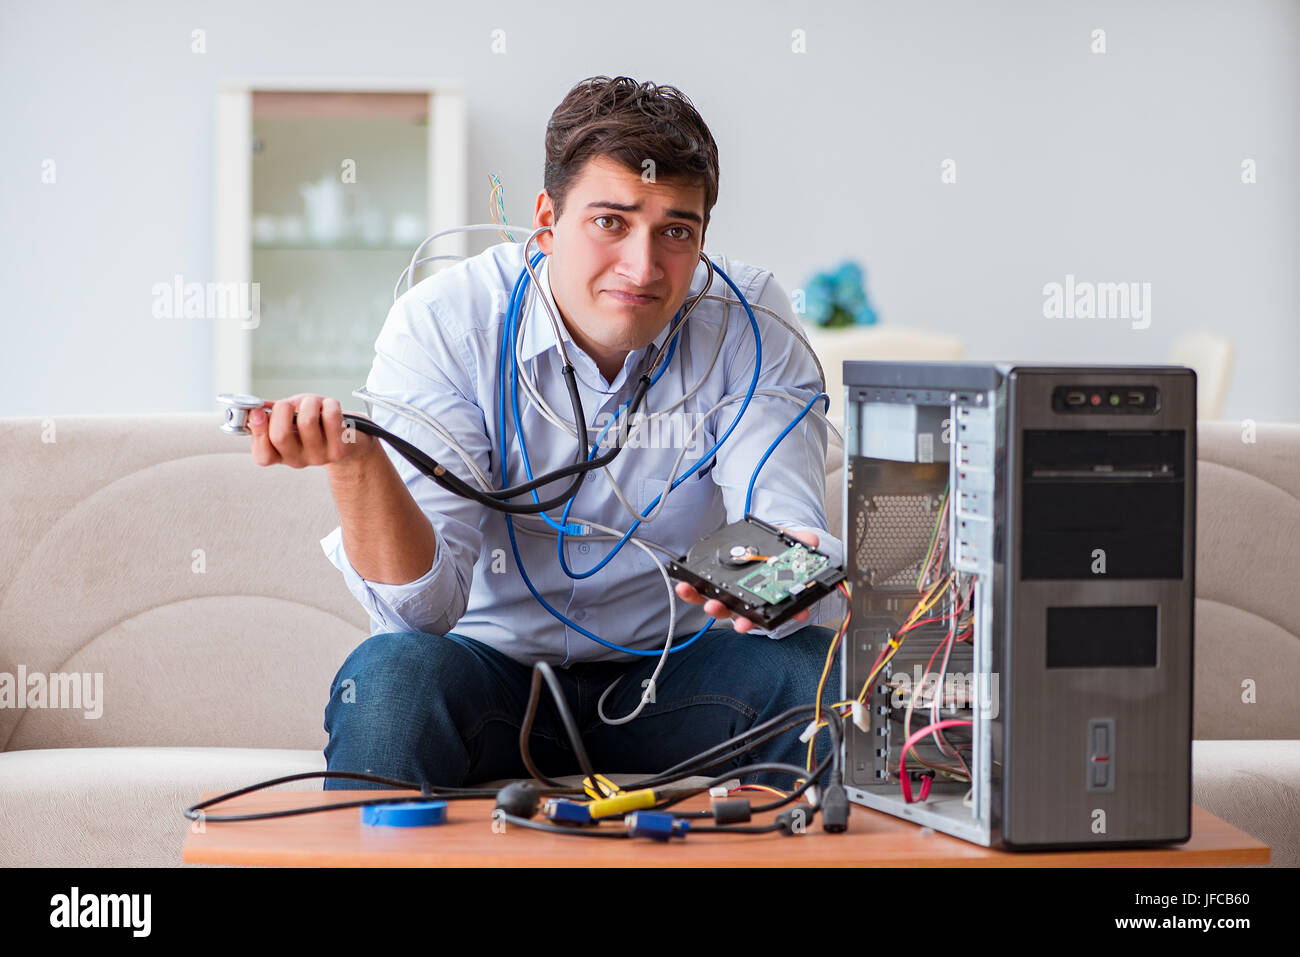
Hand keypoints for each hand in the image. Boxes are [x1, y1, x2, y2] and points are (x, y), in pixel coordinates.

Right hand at [247, 393, 377, 467]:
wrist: (350, 437)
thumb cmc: (316, 423)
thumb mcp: (289, 417)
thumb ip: (271, 413)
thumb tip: (252, 407)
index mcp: (279, 455)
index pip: (262, 455)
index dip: (257, 431)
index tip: (258, 411)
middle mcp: (297, 460)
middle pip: (280, 436)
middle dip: (282, 409)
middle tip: (289, 404)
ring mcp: (319, 458)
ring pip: (307, 423)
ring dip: (308, 403)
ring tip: (313, 402)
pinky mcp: (339, 450)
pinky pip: (331, 419)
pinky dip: (329, 404)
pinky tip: (330, 406)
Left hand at [674, 528, 819, 633]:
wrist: (758, 546)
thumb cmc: (774, 553)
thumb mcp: (789, 547)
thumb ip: (800, 545)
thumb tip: (810, 541)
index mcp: (769, 596)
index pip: (775, 614)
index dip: (777, 619)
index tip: (776, 622)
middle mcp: (749, 603)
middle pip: (746, 617)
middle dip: (742, 622)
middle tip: (741, 623)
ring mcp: (730, 598)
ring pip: (723, 608)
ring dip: (715, 608)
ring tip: (711, 604)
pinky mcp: (712, 588)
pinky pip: (700, 592)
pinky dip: (691, 591)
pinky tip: (684, 585)